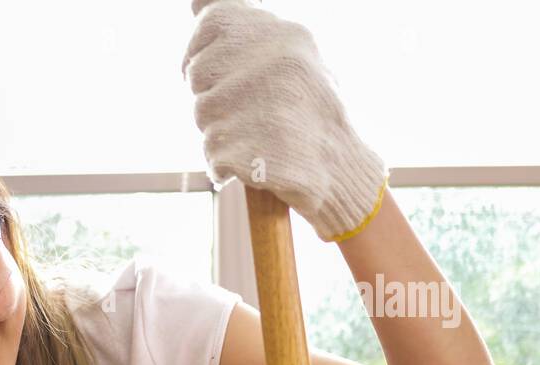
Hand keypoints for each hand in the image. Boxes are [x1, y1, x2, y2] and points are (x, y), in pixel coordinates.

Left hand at [183, 0, 387, 241]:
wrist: (342, 171)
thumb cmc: (311, 112)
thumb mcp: (290, 55)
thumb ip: (244, 32)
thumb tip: (196, 1)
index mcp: (284, 34)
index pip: (213, 22)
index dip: (199, 50)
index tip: (208, 72)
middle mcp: (270, 64)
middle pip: (199, 73)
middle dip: (212, 95)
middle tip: (247, 112)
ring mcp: (257, 107)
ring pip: (202, 115)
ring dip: (219, 131)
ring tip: (258, 136)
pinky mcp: (245, 148)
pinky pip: (212, 154)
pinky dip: (225, 164)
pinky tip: (256, 162)